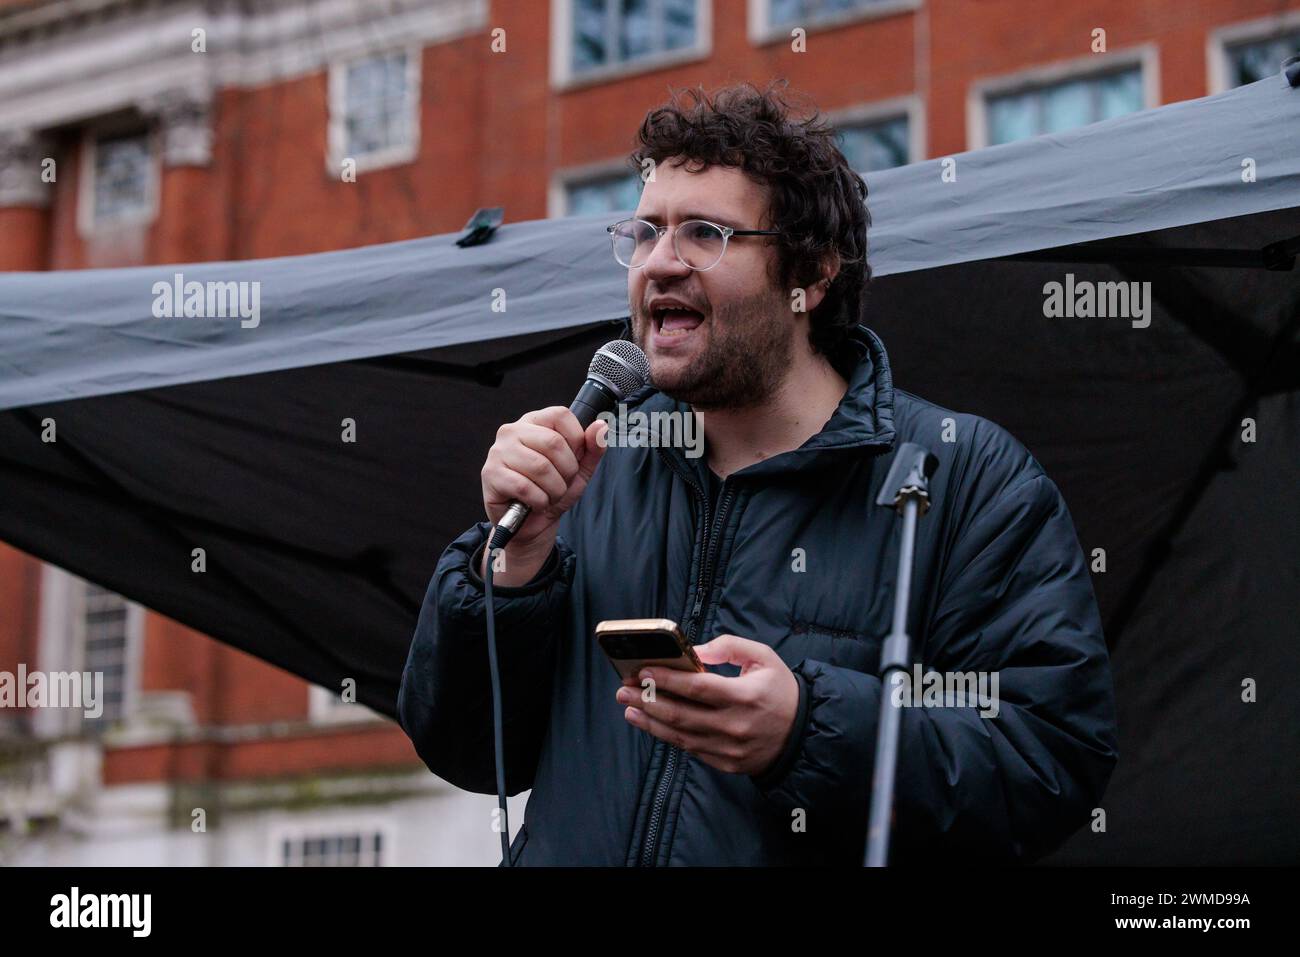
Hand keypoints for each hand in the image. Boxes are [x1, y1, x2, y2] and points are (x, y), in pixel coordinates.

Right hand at [480, 406, 608, 583]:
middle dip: (566, 471)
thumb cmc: (552, 491)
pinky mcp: (491, 474)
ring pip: (540, 467)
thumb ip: (592, 448)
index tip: (572, 460)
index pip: (560, 415)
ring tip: (548, 495)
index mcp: (534, 422)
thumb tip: (600, 426)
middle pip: (553, 442)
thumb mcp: (580, 470)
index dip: (576, 440)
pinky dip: (538, 501)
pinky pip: (524, 487)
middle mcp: (512, 431)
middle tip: (560, 484)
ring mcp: (498, 452)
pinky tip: (535, 503)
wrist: (532, 525)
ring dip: (554, 489)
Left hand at [615, 635, 799, 775]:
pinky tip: (652, 724)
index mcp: (745, 696)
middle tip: (623, 690)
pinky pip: (690, 749)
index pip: (697, 687)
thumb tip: (694, 651)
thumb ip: (729, 647)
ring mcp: (729, 748)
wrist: (802, 733)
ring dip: (650, 722)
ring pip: (680, 736)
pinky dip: (668, 736)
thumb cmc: (779, 690)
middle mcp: (735, 725)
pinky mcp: (726, 763)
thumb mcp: (763, 657)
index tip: (642, 671)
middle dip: (647, 700)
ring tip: (629, 708)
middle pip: (681, 714)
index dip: (667, 679)